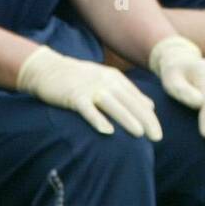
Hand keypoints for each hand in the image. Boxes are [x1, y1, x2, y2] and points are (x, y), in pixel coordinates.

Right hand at [17, 45, 161, 139]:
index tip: (158, 134)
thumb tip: (150, 106)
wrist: (47, 68)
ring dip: (126, 118)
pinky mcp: (73, 95)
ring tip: (139, 134)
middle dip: (145, 120)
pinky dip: (97, 119)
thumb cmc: (79, 78)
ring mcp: (89, 88)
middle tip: (157, 137)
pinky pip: (87, 108)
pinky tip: (106, 131)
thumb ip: (128, 92)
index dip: (149, 117)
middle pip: (129, 102)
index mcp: (116, 79)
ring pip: (112, 104)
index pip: (137, 100)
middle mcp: (106, 82)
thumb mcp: (107, 80)